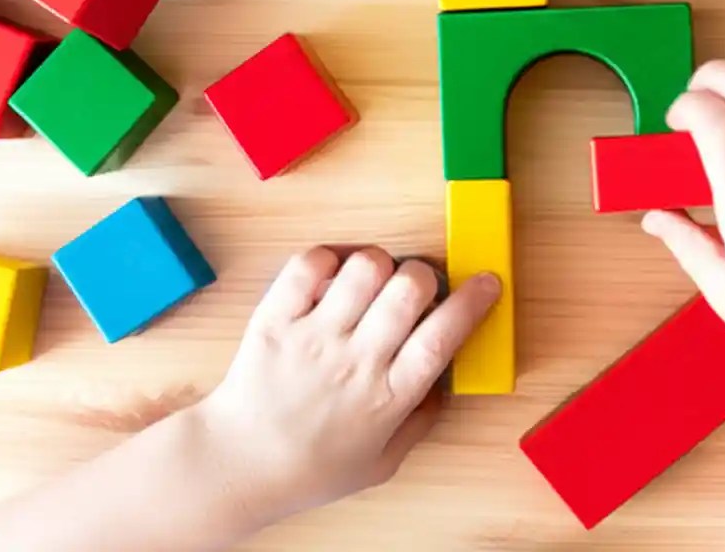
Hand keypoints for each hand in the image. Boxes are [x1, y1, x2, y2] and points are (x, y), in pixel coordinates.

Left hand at [193, 247, 500, 522]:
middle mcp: (355, 361)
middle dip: (425, 274)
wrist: (238, 466)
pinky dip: (328, 256)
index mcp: (389, 396)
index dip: (471, 302)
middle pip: (409, 289)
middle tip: (418, 286)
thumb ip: (420, 422)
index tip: (487, 283)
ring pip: (364, 267)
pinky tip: (334, 274)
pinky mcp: (275, 319)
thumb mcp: (382, 462)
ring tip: (373, 280)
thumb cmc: (311, 468)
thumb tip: (445, 383)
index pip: (441, 337)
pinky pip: (307, 265)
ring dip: (379, 262)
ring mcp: (313, 337)